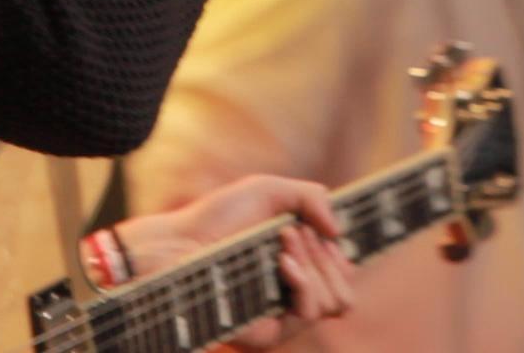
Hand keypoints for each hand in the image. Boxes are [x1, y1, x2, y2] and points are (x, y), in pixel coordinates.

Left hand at [114, 174, 357, 349]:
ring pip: (335, 301)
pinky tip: (282, 262)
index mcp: (298, 268)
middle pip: (345, 288)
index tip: (320, 230)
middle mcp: (293, 296)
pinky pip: (310, 312)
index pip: (344, 274)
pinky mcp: (269, 332)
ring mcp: (282, 316)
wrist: (178, 244)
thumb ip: (311, 197)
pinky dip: (304, 282)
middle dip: (327, 254)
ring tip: (283, 242)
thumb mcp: (268, 191)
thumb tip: (339, 232)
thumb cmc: (216, 218)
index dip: (340, 252)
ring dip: (315, 264)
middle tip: (293, 232)